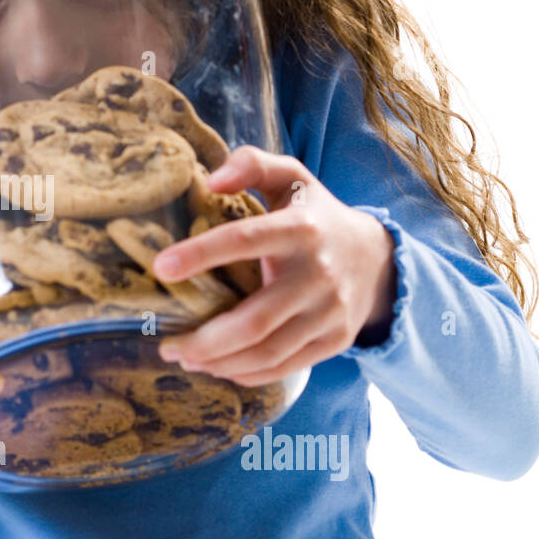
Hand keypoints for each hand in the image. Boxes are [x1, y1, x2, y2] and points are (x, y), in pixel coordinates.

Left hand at [152, 145, 396, 385]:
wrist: (377, 259)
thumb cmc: (315, 215)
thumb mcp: (291, 178)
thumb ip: (252, 164)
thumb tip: (211, 180)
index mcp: (301, 229)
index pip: (245, 240)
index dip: (200, 254)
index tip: (160, 267)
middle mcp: (318, 274)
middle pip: (254, 320)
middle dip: (203, 340)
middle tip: (166, 344)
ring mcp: (330, 312)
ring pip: (267, 352)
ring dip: (218, 363)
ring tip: (185, 357)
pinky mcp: (335, 341)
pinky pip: (285, 367)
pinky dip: (246, 374)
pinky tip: (217, 367)